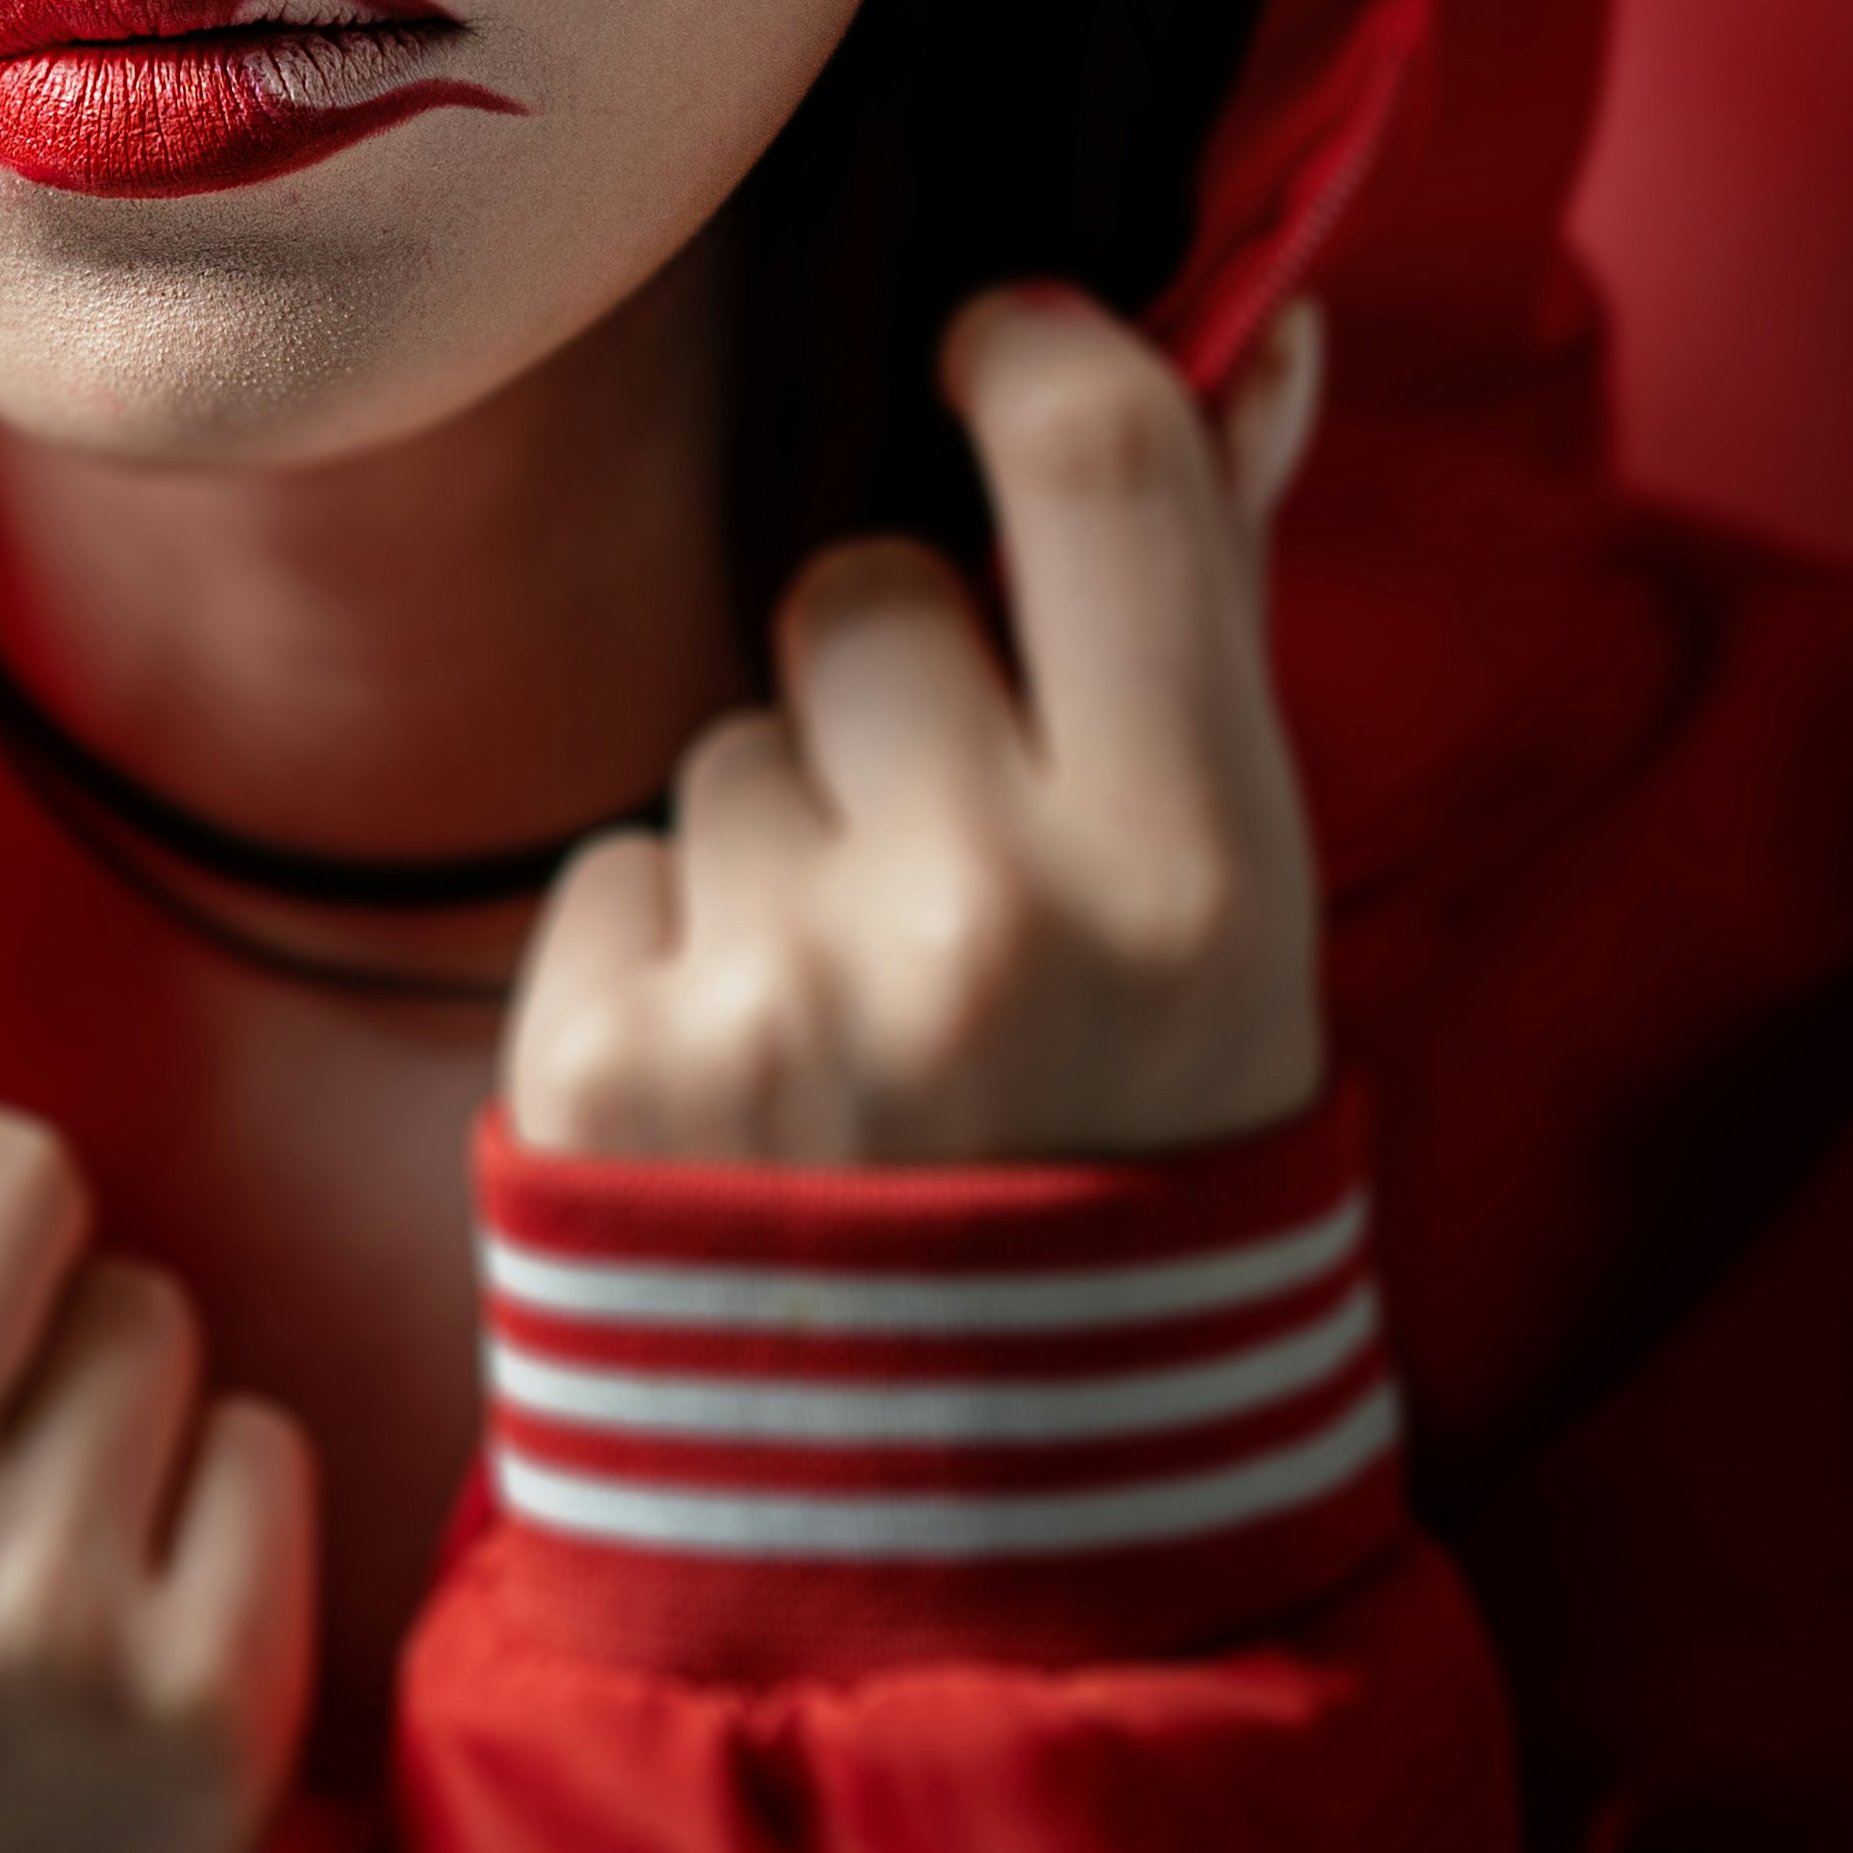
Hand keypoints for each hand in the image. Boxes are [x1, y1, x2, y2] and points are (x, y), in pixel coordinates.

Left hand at [506, 291, 1328, 1168]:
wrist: (976, 1525)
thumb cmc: (1134, 1162)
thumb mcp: (1239, 917)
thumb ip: (1214, 610)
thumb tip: (1257, 327)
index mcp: (1194, 870)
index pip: (1100, 467)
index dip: (1033, 357)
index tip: (996, 352)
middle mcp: (987, 916)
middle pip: (861, 596)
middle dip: (886, 697)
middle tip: (951, 880)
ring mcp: (780, 994)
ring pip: (726, 748)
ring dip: (777, 851)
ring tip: (857, 1039)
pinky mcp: (595, 1069)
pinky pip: (613, 871)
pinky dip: (665, 962)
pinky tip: (748, 1103)